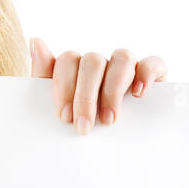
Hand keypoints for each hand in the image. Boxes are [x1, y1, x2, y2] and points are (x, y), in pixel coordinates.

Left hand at [29, 36, 166, 134]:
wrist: (112, 146)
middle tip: (84, 126)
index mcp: (75, 68)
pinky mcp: (153, 73)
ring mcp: (126, 66)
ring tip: (109, 119)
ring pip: (122, 58)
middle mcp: (100, 63)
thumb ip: (44, 75)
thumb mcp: (58, 105)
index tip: (65, 117)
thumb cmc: (79, 122)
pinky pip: (153, 63)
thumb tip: (35, 41)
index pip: (67, 60)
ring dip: (113, 89)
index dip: (65, 87)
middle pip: (92, 61)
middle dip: (86, 96)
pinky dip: (146, 75)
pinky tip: (138, 94)